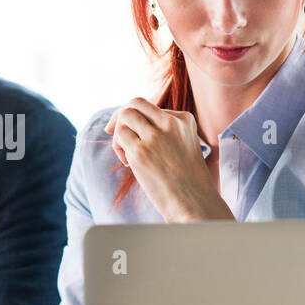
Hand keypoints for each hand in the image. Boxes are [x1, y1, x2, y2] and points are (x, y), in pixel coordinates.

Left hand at [105, 98, 233, 221]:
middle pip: (135, 103)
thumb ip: (163, 129)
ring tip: (125, 153)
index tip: (131, 132)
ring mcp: (155, 136)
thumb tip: (129, 120)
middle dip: (119, 115)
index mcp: (184, 119)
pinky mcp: (141, 151)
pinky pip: (120, 136)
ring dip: (118, 133)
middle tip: (110, 130)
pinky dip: (118, 147)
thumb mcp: (183, 143)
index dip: (136, 118)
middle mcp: (170, 123)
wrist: (193, 201)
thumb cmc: (186, 178)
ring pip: (125, 117)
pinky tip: (128, 163)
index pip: (150, 107)